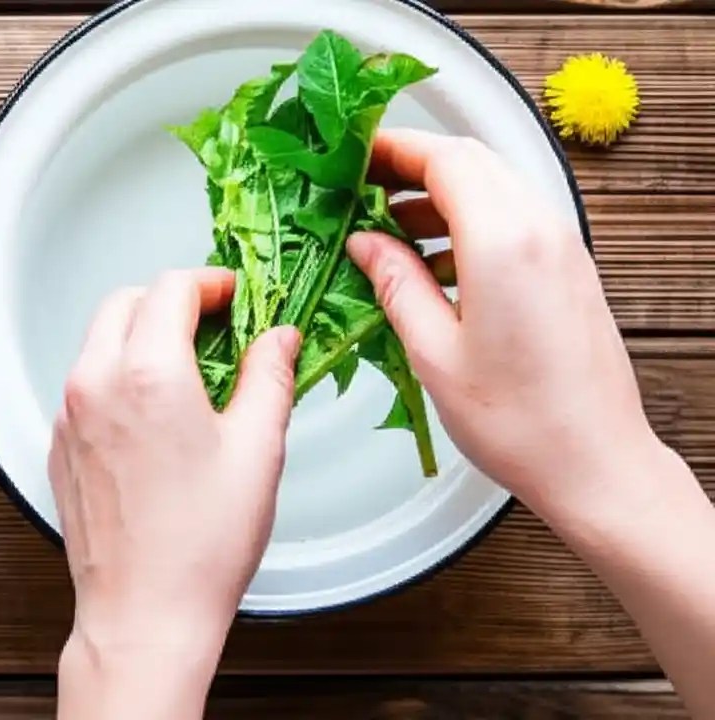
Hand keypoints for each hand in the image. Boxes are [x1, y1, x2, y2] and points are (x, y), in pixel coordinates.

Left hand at [49, 268, 299, 719]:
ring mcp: (69, 416)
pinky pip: (86, 385)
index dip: (211, 284)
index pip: (171, 289)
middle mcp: (94, 383)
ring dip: (142, 337)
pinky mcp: (59, 446)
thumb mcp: (258, 450)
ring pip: (100, 342)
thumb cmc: (201, 544)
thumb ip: (269, 377)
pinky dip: (119, 376)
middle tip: (216, 326)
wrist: (143, 614)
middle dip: (172, 302)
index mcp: (146, 372)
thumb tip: (279, 338)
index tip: (236, 298)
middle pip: (126, 303)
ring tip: (192, 372)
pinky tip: (157, 414)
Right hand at [347, 129, 663, 528]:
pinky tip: (435, 262)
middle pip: (472, 161)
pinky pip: (514, 219)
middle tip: (362, 187)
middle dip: (413, 165)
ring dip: (440, 194)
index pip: (444, 158)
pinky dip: (469, 222)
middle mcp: (540, 230)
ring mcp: (562, 247)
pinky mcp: (569, 269)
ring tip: (390, 228)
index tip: (354, 156)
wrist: (595, 461)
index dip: (392, 148)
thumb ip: (396, 283)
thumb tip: (366, 244)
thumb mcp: (433, 351)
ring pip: (494, 187)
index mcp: (502, 242)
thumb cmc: (518, 420)